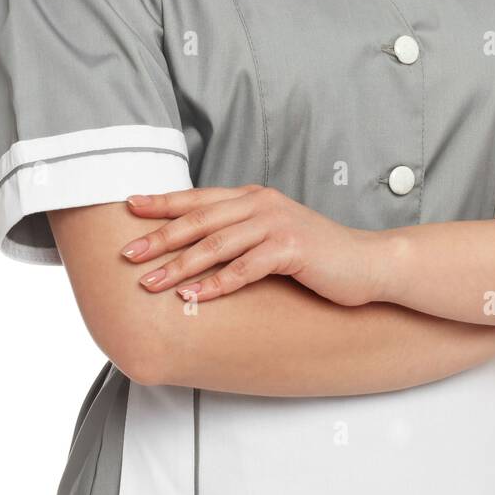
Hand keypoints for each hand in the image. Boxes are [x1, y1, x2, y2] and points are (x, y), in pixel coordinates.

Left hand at [119, 184, 383, 307]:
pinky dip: (217, 284)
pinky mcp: (292, 248)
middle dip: (160, 237)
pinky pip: (246, 268)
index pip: (199, 198)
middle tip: (128, 254)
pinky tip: (194, 296)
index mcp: (254, 198)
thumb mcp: (273, 235)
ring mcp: (277, 224)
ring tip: (150, 283)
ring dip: (180, 265)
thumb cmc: (316, 255)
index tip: (129, 208)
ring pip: (217, 244)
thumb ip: (241, 233)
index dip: (163, 202)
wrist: (366, 263)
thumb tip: (198, 247)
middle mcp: (262, 204)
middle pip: (200, 219)